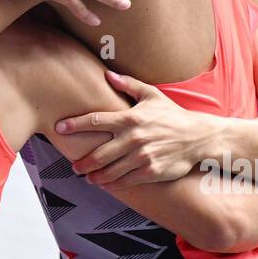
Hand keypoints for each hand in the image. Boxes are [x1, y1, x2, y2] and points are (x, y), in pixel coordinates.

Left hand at [56, 69, 223, 189]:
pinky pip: (125, 181)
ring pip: (109, 170)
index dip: (74, 125)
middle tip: (73, 165)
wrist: (198, 137)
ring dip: (94, 176)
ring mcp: (141, 156)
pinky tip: (104, 183)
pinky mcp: (150, 172)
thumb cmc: (172, 115)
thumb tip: (107, 74)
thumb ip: (128, 85)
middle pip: (98, 153)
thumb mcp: (152, 95)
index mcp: (130, 118)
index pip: (95, 121)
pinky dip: (112, 184)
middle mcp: (133, 138)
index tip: (59, 128)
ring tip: (87, 176)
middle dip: (82, 161)